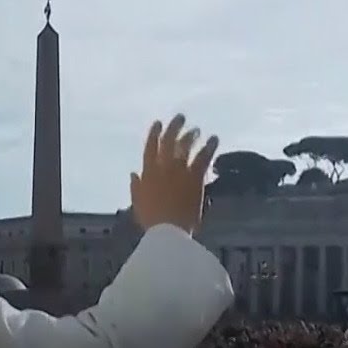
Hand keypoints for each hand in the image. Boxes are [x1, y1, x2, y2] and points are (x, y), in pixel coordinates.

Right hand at [130, 114, 218, 234]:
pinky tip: (214, 139)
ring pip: (186, 146)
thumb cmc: (151, 221)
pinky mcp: (195, 177)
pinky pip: (203, 157)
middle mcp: (163, 167)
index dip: (154, 133)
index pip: (150, 147)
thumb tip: (133, 173)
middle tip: (181, 118)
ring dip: (192, 135)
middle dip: (174, 127)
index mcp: (147, 173)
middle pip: (169, 141)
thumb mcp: (138, 202)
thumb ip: (136, 186)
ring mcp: (179, 171)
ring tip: (197, 130)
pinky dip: (209, 147)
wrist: (168, 230)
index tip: (159, 123)